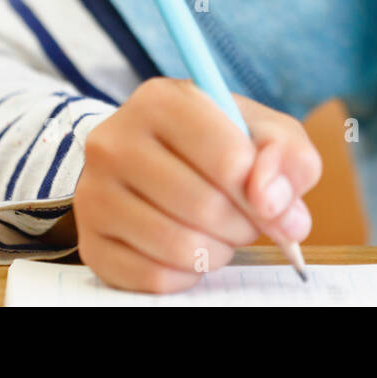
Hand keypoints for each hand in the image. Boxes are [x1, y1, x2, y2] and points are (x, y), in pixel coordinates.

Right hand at [73, 77, 321, 292]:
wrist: (152, 160)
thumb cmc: (218, 143)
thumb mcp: (264, 131)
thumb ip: (286, 156)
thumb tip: (273, 202)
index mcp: (161, 100)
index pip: (229, 160)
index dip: (262, 193)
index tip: (270, 201)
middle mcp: (115, 141)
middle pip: (204, 207)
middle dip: (242, 224)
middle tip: (247, 220)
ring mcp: (93, 193)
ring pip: (177, 247)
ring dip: (218, 251)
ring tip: (220, 233)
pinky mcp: (90, 242)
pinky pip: (153, 278)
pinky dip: (187, 274)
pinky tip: (190, 252)